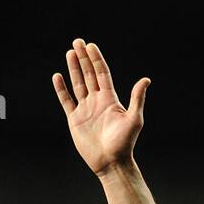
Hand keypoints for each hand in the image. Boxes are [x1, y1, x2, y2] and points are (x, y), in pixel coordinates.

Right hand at [52, 39, 149, 177]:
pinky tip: (58, 76)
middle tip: (77, 41)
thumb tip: (146, 79)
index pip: (102, 73)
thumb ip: (137, 98)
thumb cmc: (124, 143)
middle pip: (88, 74)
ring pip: (77, 84)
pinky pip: (66, 100)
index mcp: (110, 99)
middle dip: (83, 58)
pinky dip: (61, 89)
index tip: (91, 45)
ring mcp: (85, 109)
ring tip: (69, 52)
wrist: (111, 162)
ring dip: (73, 68)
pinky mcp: (75, 119)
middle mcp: (97, 101)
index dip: (96, 59)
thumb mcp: (134, 119)